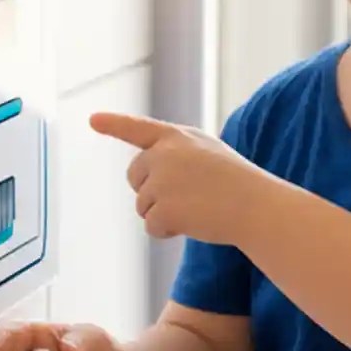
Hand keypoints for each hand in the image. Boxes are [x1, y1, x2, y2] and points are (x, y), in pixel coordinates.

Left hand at [90, 112, 279, 244]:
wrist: (257, 206)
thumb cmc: (238, 185)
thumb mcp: (208, 154)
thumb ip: (177, 157)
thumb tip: (148, 178)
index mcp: (177, 137)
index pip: (138, 128)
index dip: (114, 124)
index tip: (93, 120)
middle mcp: (163, 153)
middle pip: (135, 176)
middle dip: (150, 191)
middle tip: (187, 197)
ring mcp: (161, 180)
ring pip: (143, 205)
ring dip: (164, 213)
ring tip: (198, 208)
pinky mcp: (162, 207)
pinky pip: (151, 226)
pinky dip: (167, 231)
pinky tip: (193, 223)